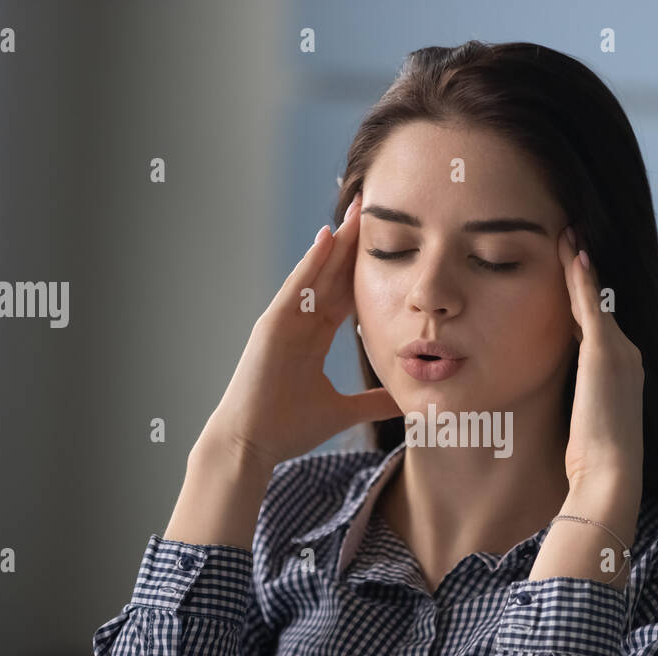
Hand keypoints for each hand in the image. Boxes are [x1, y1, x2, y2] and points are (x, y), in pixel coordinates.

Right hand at [198, 192, 400, 468]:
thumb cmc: (288, 429)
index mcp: (313, 338)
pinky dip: (311, 262)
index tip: (389, 245)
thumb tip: (404, 401)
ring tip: (356, 210)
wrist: (252, 446)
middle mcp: (299, 323)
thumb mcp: (342, 411)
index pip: (345, 294)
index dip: (364, 269)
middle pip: (332, 275)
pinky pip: (296, 287)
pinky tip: (327, 237)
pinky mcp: (271, 325)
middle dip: (352, 243)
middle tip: (373, 207)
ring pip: (316, 273)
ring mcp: (284, 321)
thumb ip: (372, 403)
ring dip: (336, 241)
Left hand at [556, 226, 644, 499]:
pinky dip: (580, 276)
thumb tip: (566, 401)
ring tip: (569, 234)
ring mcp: (620, 351)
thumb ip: (578, 403)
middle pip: (598, 307)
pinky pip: (589, 304)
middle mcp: (628, 356)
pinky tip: (572, 251)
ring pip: (595, 299)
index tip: (573, 274)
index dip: (585, 300)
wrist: (610, 475)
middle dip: (584, 274)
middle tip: (571, 236)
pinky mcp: (605, 352)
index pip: (598, 328)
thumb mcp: (584, 424)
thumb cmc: (592, 461)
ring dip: (581, 266)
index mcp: (623, 373)